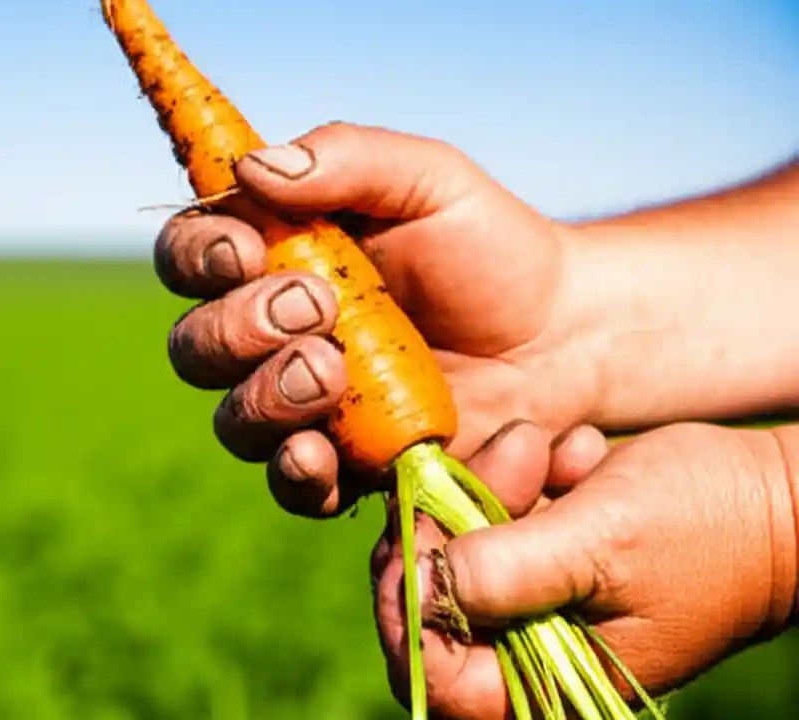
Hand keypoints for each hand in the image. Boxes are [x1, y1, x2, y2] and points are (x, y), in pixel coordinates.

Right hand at [155, 121, 600, 515]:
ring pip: (234, 421)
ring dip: (266, 397)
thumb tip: (254, 167)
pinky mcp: (345, 467)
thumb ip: (348, 159)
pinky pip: (294, 486)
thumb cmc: (487, 246)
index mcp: (272, 257)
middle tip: (316, 308)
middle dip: (238, 329)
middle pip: (196, 347)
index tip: (246, 250)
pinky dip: (297, 475)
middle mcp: (267, 337)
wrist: (563, 334)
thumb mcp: (428, 180)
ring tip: (330, 371)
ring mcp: (301, 408)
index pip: (190, 256)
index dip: (198, 256)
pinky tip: (322, 454)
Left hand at [373, 421, 798, 719]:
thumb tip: (426, 586)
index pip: (432, 672)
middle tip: (507, 462)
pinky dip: (525, 474)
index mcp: (546, 681)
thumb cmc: (706, 528)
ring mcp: (530, 597)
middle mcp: (528, 649)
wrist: (772, 492)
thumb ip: (511, 572)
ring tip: (559, 451)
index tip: (414, 536)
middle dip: (454, 518)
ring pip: (455, 541)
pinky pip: (494, 510)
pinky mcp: (537, 549)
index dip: (404, 607)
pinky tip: (580, 458)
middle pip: (429, 597)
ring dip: (496, 481)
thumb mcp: (604, 546)